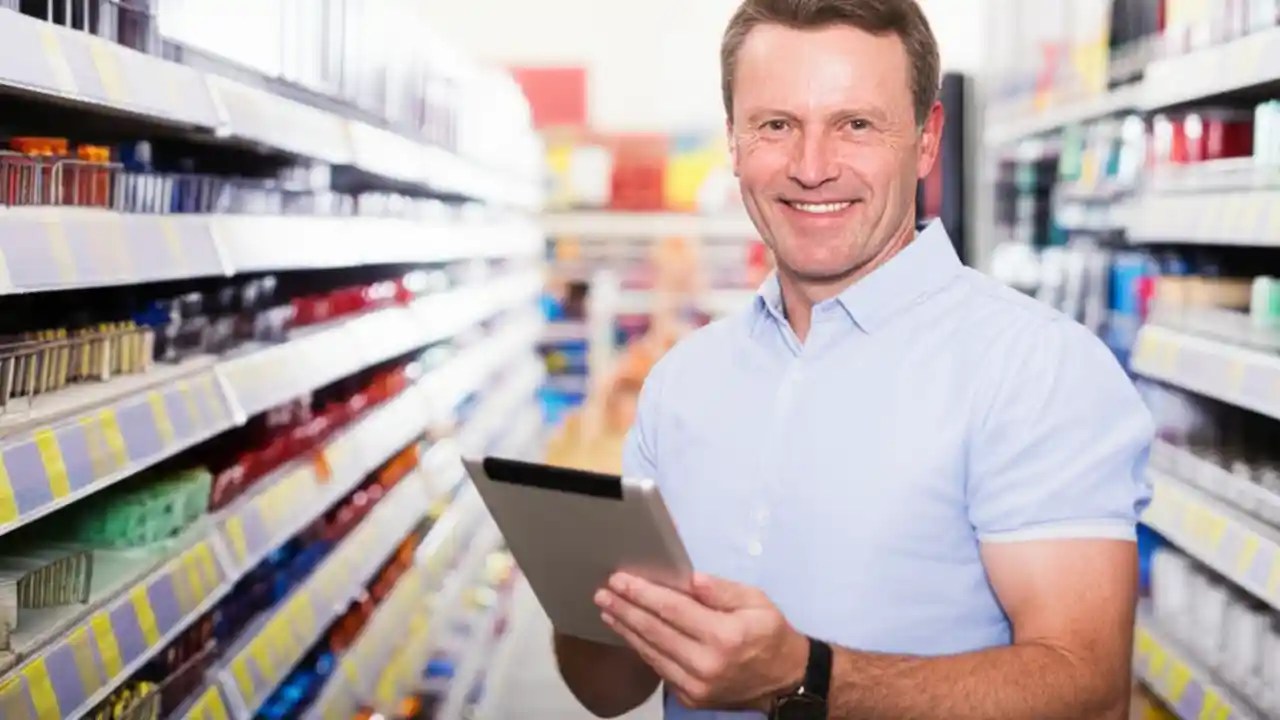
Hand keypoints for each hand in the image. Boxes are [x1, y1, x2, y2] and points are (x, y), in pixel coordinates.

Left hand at [594, 571, 807, 710]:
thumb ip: (722, 591)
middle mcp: (706, 664)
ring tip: (608, 610)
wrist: (785, 681)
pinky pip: (658, 668)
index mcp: (724, 636)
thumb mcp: (757, 602)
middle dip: (625, 609)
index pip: (673, 610)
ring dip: (626, 629)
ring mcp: (696, 685)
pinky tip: (629, 633)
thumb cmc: (770, 634)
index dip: (643, 593)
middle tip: (603, 593)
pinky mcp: (690, 697)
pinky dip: (641, 649)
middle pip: (655, 632)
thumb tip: (690, 578)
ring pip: (651, 653)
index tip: (620, 579)